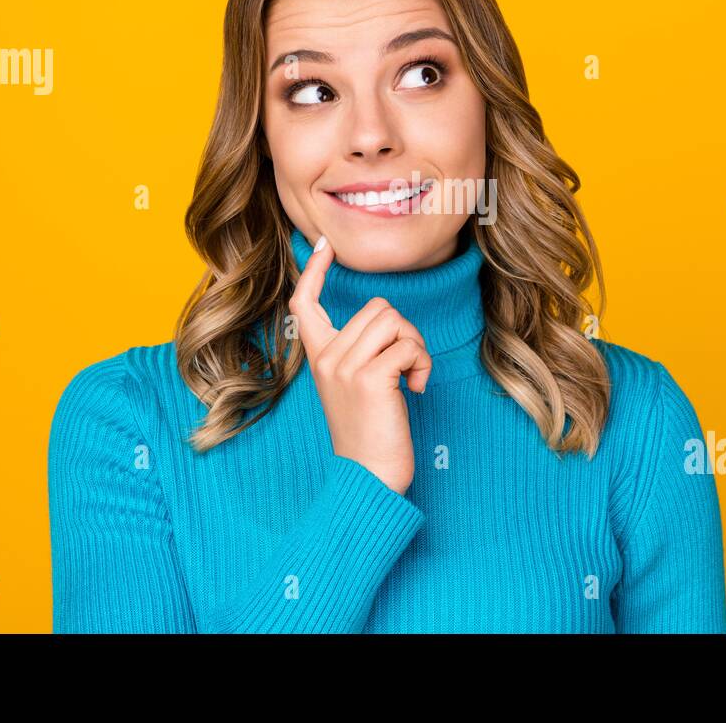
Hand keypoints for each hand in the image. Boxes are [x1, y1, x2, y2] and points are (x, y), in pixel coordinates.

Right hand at [287, 234, 431, 495]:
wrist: (368, 478)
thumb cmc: (370, 434)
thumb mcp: (353, 388)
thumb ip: (357, 354)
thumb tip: (384, 321)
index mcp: (318, 358)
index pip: (304, 303)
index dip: (314, 272)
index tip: (324, 246)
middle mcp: (326, 358)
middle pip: (378, 307)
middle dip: (405, 331)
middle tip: (407, 366)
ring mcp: (345, 366)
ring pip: (395, 321)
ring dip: (415, 347)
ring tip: (410, 378)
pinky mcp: (370, 377)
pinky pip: (408, 345)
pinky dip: (421, 364)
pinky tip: (415, 390)